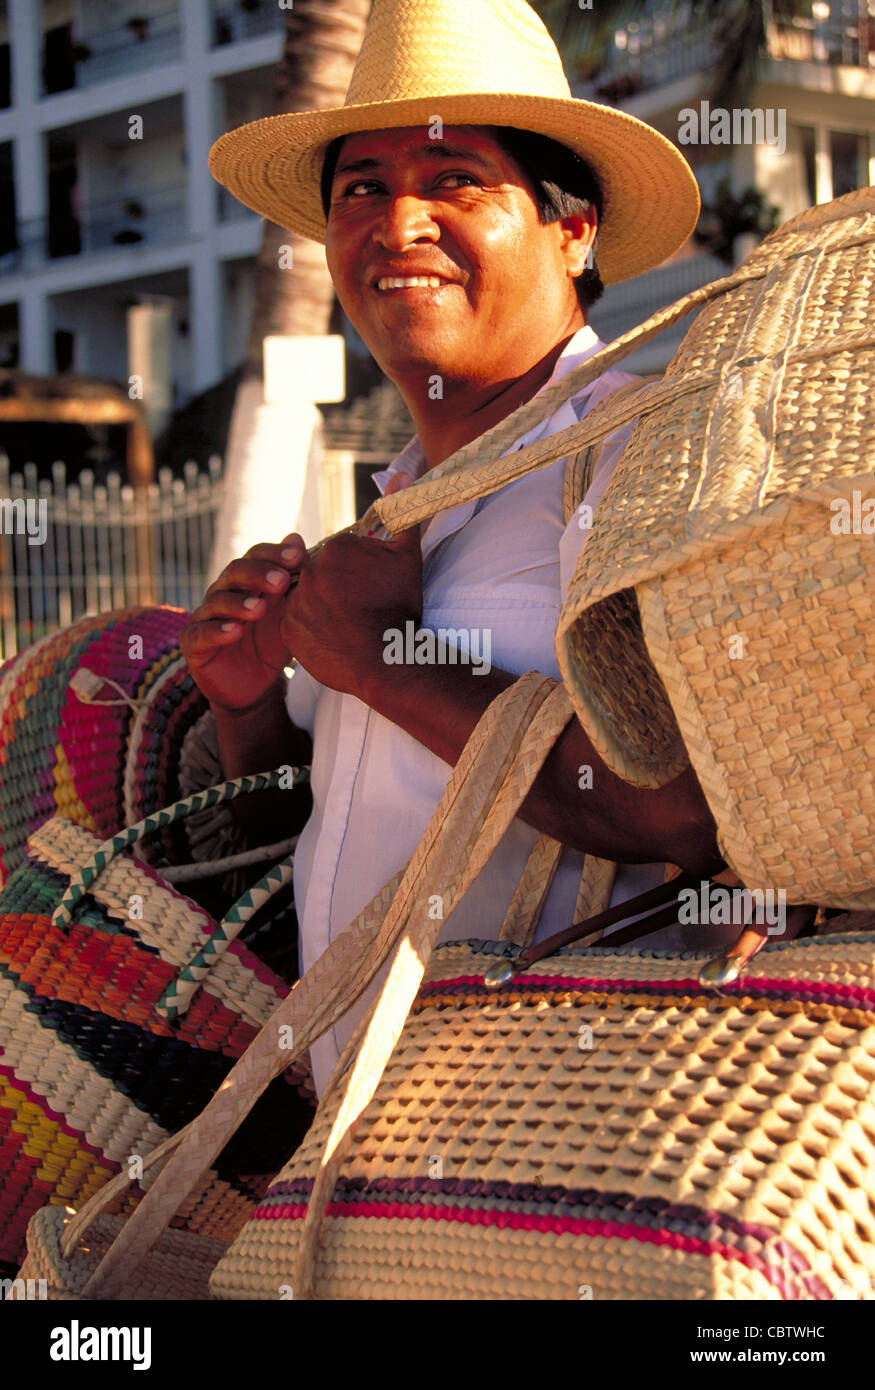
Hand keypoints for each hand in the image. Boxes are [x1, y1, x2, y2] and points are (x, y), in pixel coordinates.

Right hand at [180, 534, 305, 713]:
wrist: (254, 686)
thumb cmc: (270, 643)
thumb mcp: (287, 613)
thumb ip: (292, 580)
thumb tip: (295, 537)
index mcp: (246, 580)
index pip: (256, 556)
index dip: (274, 554)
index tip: (299, 556)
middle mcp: (223, 592)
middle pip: (235, 573)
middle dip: (258, 574)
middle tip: (281, 581)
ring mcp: (205, 616)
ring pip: (218, 601)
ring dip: (239, 603)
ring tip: (260, 609)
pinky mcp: (193, 643)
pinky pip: (202, 633)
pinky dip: (218, 630)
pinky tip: (236, 631)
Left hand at [279, 522, 422, 697]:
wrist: (388, 658)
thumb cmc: (399, 606)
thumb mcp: (406, 556)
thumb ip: (399, 514)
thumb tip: (402, 474)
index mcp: (334, 549)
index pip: (341, 556)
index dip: (358, 574)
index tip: (371, 590)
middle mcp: (308, 571)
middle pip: (321, 576)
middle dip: (338, 590)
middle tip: (359, 610)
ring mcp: (295, 602)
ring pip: (306, 600)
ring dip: (322, 610)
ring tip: (347, 627)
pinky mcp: (287, 631)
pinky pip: (297, 627)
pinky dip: (312, 632)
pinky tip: (334, 640)